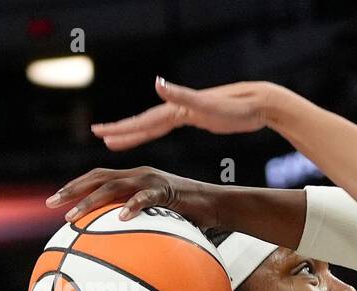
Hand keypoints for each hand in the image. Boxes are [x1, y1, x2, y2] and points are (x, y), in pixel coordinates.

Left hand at [46, 166, 220, 225]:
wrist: (217, 205)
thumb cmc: (189, 216)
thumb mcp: (159, 218)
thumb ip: (139, 224)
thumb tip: (121, 248)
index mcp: (133, 179)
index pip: (97, 177)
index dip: (74, 187)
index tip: (51, 202)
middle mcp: (138, 174)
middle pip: (97, 177)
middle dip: (71, 190)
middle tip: (50, 204)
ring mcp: (151, 180)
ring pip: (113, 186)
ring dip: (90, 201)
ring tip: (73, 216)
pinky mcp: (168, 190)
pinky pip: (146, 197)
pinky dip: (132, 206)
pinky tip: (120, 218)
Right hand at [91, 77, 284, 150]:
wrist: (258, 103)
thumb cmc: (237, 108)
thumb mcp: (209, 105)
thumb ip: (182, 95)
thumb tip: (157, 83)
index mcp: (176, 110)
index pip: (143, 122)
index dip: (121, 129)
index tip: (99, 134)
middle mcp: (177, 108)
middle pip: (143, 122)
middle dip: (120, 130)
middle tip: (98, 135)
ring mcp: (185, 113)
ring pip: (153, 125)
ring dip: (134, 132)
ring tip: (116, 139)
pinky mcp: (195, 117)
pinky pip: (167, 127)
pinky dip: (154, 131)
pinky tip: (150, 132)